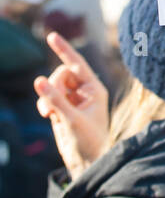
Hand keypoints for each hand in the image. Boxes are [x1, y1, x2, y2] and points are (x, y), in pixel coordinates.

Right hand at [34, 34, 109, 181]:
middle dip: (53, 85)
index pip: (77, 64)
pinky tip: (47, 115)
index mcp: (94, 89)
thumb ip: (55, 99)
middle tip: (52, 104)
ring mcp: (72, 100)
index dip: (64, 50)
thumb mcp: (72, 119)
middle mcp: (84, 91)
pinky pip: (48, 97)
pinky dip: (44, 104)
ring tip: (48, 113)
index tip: (51, 35)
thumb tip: (38, 80)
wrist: (86, 162)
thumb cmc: (89, 141)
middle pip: (61, 74)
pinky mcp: (62, 109)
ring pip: (53, 85)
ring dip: (47, 96)